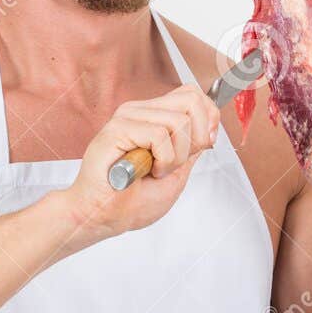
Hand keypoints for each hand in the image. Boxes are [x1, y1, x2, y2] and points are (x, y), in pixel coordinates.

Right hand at [61, 84, 219, 238]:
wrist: (102, 217)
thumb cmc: (131, 201)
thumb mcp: (178, 172)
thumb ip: (192, 147)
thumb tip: (209, 126)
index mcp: (152, 117)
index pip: (192, 95)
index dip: (209, 118)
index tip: (203, 145)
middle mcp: (140, 112)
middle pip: (191, 100)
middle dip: (196, 138)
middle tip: (176, 162)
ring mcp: (127, 118)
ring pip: (179, 121)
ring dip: (176, 157)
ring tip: (155, 171)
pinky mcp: (117, 129)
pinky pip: (159, 135)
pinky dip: (163, 161)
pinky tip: (147, 171)